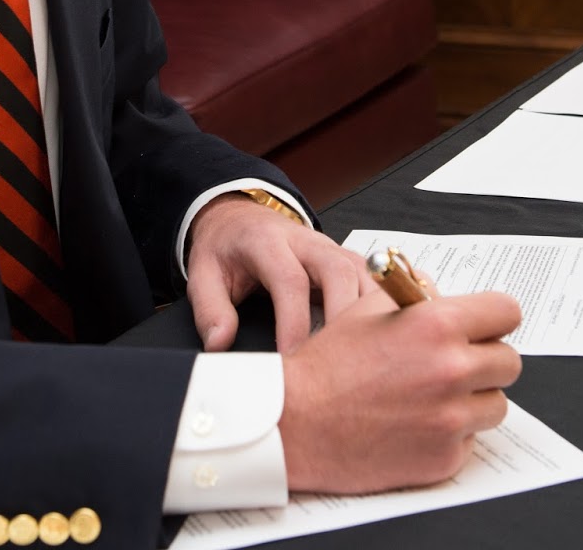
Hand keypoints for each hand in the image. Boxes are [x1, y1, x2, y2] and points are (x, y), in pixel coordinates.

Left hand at [185, 192, 376, 353]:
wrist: (240, 219)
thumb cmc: (226, 248)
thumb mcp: (203, 273)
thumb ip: (210, 310)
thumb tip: (221, 345)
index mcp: (267, 242)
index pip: (289, 280)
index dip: (294, 322)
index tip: (292, 358)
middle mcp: (305, 241)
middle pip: (339, 271)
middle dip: (343, 317)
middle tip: (338, 362)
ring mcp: (331, 249)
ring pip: (365, 275)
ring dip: (368, 315)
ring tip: (360, 358)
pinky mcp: (346, 261)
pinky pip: (374, 282)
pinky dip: (380, 310)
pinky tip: (377, 342)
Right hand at [278, 288, 522, 493]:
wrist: (297, 421)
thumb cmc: (326, 366)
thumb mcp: (366, 309)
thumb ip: (415, 298)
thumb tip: (444, 295)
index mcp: (436, 326)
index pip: (506, 312)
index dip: (493, 317)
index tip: (485, 325)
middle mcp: (451, 371)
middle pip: (508, 362)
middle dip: (484, 360)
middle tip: (456, 363)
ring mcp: (451, 419)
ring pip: (495, 404)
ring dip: (472, 400)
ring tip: (430, 396)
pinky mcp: (446, 458)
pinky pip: (470, 440)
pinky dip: (449, 433)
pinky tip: (414, 423)